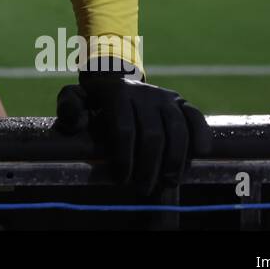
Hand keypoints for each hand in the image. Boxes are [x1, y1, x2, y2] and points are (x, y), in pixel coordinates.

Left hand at [54, 67, 210, 194]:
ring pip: (176, 129)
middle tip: (143, 188)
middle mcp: (144, 93)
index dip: (124, 158)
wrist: (117, 80)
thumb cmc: (95, 100)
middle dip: (148, 166)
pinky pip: (195, 117)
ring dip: (174, 160)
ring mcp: (165, 96)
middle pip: (152, 134)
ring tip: (168, 182)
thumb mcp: (75, 98)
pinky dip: (200, 135)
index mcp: (117, 93)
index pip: (124, 129)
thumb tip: (74, 124)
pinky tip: (198, 155)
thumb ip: (69, 107)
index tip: (121, 179)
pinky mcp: (181, 101)